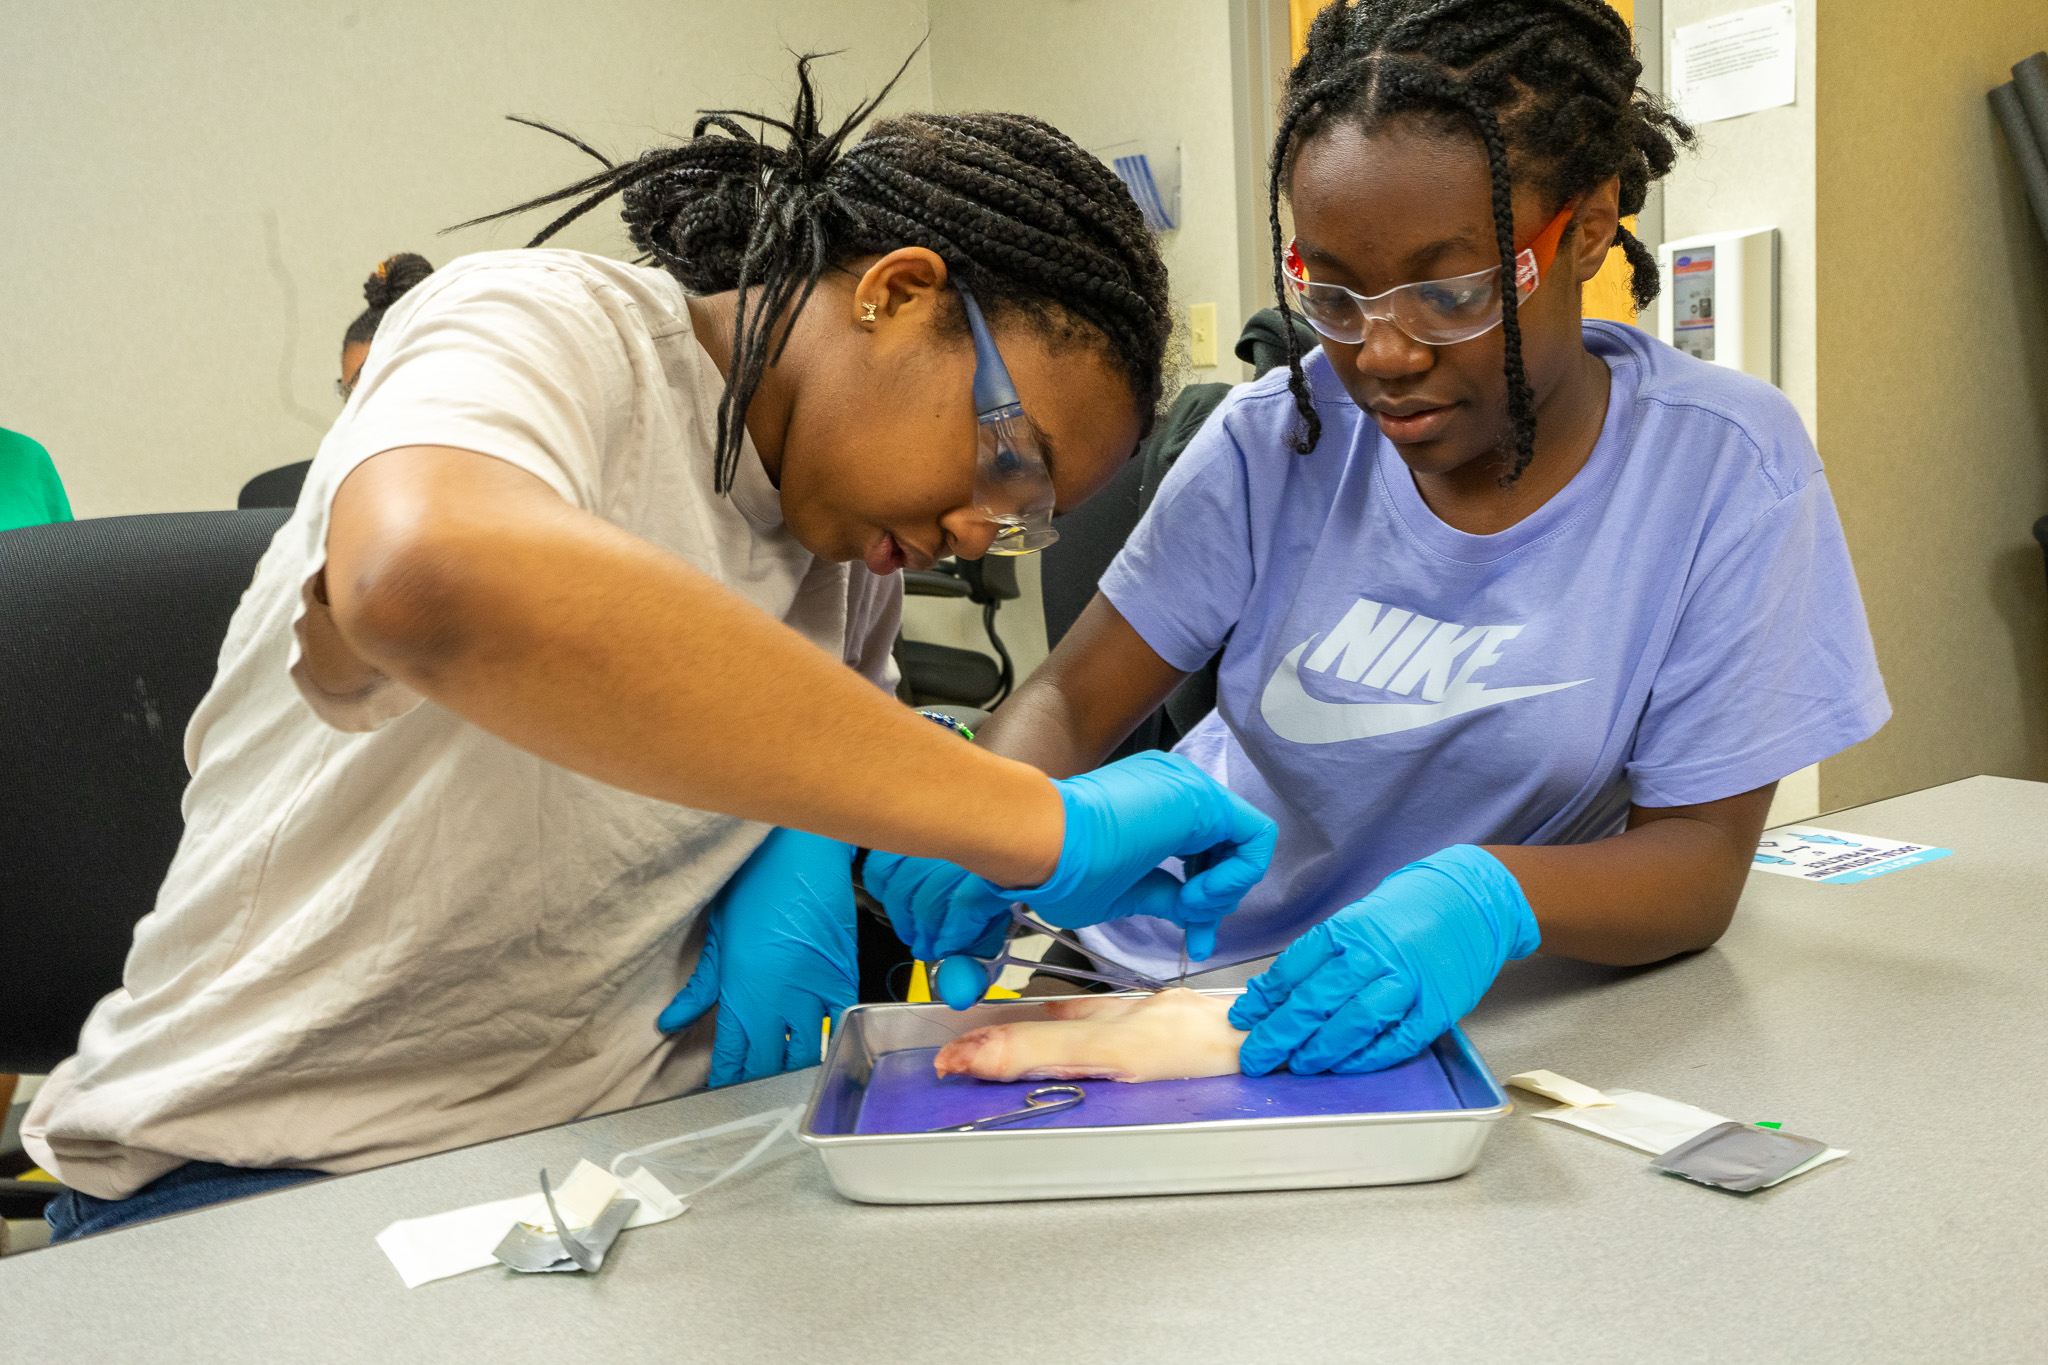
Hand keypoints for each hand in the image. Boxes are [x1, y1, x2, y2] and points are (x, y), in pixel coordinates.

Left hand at [658, 828, 856, 1085]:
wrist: (801, 853)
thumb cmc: (755, 884)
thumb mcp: (717, 936)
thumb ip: (700, 987)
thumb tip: (670, 1020)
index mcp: (742, 992)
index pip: (733, 1056)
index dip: (726, 1080)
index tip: (720, 1092)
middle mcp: (779, 1001)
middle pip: (769, 1063)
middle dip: (756, 1080)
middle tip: (748, 1089)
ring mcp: (814, 991)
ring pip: (806, 1053)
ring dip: (792, 1068)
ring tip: (781, 1077)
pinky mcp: (843, 978)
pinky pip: (838, 1023)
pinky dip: (828, 1039)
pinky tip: (819, 1047)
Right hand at [864, 751, 1276, 964]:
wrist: (1040, 841)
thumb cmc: (1062, 868)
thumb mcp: (1126, 891)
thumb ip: (1163, 895)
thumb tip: (1191, 914)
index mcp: (1153, 807)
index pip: (1203, 853)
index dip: (1206, 900)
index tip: (1197, 937)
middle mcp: (1175, 789)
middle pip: (1227, 847)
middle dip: (1218, 898)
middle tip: (1196, 927)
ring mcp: (1187, 787)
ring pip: (1243, 841)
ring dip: (1222, 887)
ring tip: (1187, 907)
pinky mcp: (1200, 797)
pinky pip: (1253, 837)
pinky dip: (1235, 875)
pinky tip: (1198, 895)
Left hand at [1229, 845, 1538, 1074]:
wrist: (1471, 902)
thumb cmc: (1404, 914)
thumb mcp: (1357, 920)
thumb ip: (1322, 956)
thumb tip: (1274, 996)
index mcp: (1349, 930)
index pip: (1295, 969)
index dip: (1265, 999)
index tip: (1244, 1020)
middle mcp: (1376, 955)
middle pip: (1317, 1001)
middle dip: (1280, 1034)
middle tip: (1256, 1057)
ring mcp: (1408, 982)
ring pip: (1354, 1023)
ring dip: (1320, 1051)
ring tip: (1297, 1066)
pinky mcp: (1437, 1008)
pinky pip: (1396, 1040)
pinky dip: (1367, 1058)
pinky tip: (1345, 1067)